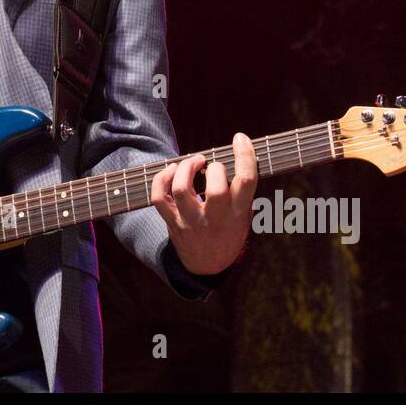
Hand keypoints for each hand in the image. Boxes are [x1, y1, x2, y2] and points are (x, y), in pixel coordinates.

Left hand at [150, 132, 257, 275]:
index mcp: (238, 214)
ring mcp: (191, 221)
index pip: (246, 182)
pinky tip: (172, 170)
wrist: (207, 266)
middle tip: (212, 167)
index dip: (245, 155)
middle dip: (214, 168)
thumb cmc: (228, 232)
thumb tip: (243, 152)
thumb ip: (243, 190)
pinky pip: (159, 198)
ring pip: (182, 190)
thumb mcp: (244, 216)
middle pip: (215, 188)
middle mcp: (215, 219)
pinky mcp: (172, 222)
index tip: (240, 138)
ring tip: (193, 162)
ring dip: (186, 168)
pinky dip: (161, 179)